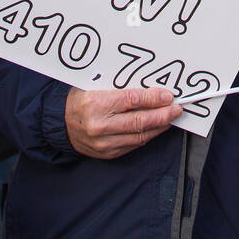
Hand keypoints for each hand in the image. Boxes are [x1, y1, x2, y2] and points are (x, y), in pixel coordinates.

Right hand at [65, 85, 182, 158]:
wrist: (61, 124)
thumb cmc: (80, 99)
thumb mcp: (96, 85)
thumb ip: (119, 86)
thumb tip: (148, 85)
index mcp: (96, 103)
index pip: (132, 100)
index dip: (153, 98)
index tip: (168, 96)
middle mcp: (100, 125)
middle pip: (139, 121)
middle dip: (162, 115)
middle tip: (176, 109)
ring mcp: (103, 142)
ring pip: (139, 136)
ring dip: (158, 127)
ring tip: (170, 118)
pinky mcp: (107, 153)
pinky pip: (132, 145)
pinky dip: (146, 136)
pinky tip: (155, 128)